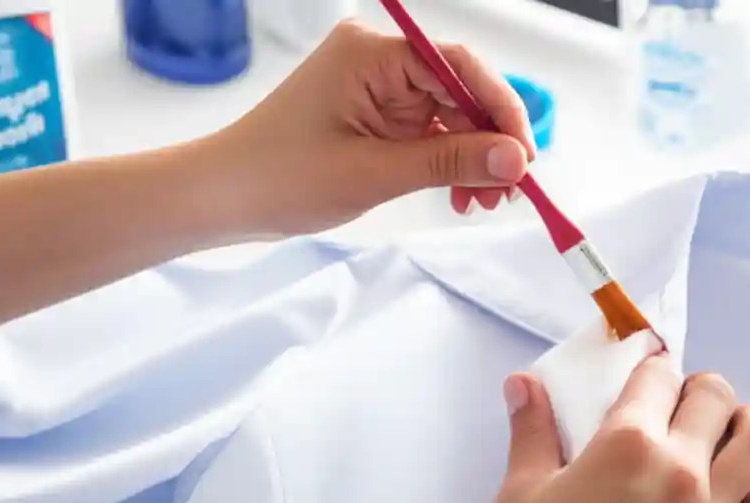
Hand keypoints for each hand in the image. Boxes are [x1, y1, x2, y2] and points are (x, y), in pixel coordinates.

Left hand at [215, 20, 535, 234]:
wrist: (224, 197)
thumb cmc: (280, 177)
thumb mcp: (375, 174)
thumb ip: (451, 163)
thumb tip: (515, 160)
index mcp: (370, 53)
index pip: (458, 66)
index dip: (500, 109)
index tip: (525, 155)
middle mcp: (377, 59)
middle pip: (461, 90)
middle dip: (490, 141)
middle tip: (511, 190)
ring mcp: (377, 86)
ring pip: (451, 115)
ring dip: (474, 158)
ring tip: (484, 202)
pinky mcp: (376, 113)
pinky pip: (431, 132)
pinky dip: (450, 163)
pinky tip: (461, 194)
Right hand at [458, 358, 749, 502]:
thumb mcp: (519, 494)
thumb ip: (532, 431)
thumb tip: (526, 385)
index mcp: (625, 442)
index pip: (657, 375)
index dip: (649, 369)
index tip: (643, 376)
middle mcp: (678, 469)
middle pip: (716, 396)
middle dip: (697, 389)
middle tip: (676, 405)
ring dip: (743, 425)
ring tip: (720, 435)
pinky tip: (729, 494)